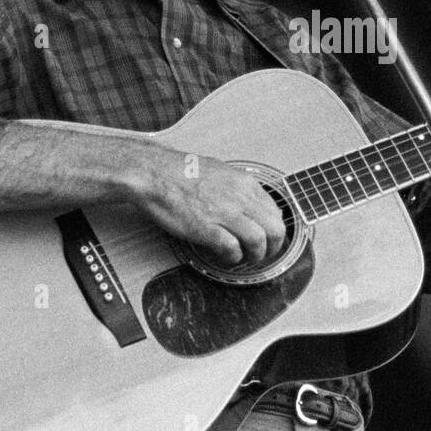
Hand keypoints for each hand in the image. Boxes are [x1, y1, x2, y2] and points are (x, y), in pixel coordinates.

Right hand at [140, 154, 285, 266]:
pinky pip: (231, 249)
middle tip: (262, 255)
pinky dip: (233, 258)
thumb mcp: (221, 172)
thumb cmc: (182, 172)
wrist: (155, 173)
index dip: (274, 230)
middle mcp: (240, 197)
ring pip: (258, 241)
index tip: (268, 239)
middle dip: (272, 248)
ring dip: (255, 256)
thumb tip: (252, 203)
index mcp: (245, 183)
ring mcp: (224, 212)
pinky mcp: (206, 228)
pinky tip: (226, 257)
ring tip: (245, 258)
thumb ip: (240, 188)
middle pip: (275, 229)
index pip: (276, 212)